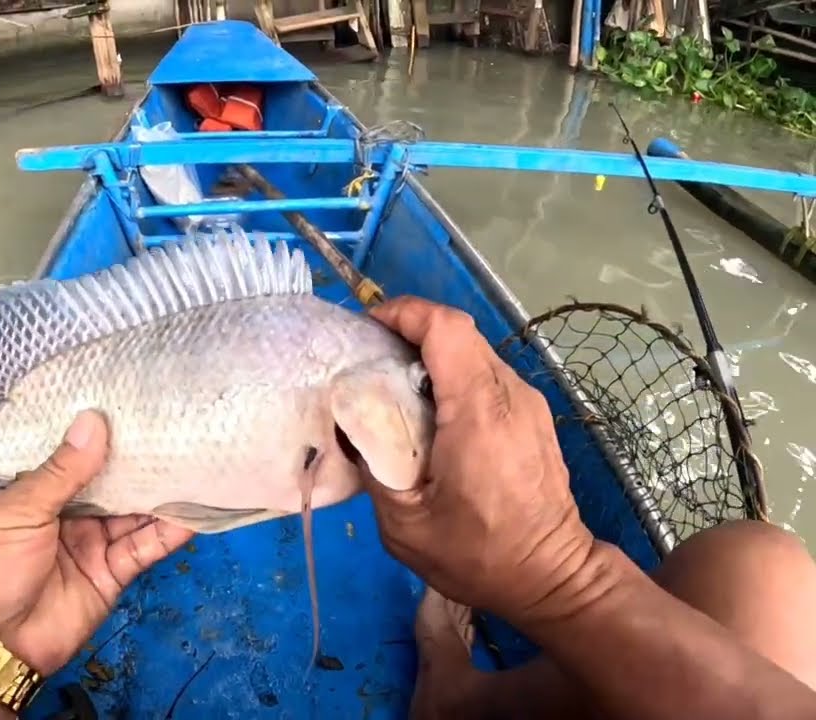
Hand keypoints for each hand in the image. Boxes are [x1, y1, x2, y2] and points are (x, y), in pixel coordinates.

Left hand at [0, 410, 193, 675]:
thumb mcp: (19, 510)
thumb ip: (62, 470)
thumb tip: (94, 421)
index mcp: (32, 492)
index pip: (70, 455)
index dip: (96, 433)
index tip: (129, 401)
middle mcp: (65, 513)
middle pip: (109, 481)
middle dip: (137, 459)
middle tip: (174, 424)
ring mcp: (91, 543)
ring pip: (133, 511)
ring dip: (160, 490)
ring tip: (194, 458)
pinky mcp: (112, 573)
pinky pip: (144, 547)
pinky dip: (168, 531)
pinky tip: (192, 509)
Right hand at [340, 295, 597, 622]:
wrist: (553, 578)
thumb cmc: (478, 555)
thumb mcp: (404, 524)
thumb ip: (372, 466)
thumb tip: (346, 425)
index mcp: (479, 412)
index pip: (446, 328)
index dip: (404, 313)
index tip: (368, 327)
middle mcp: (510, 395)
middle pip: (458, 334)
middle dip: (409, 335)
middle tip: (368, 361)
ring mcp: (528, 403)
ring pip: (473, 354)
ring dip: (431, 359)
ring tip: (393, 389)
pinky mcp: (534, 417)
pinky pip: (487, 378)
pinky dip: (452, 379)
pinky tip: (429, 415)